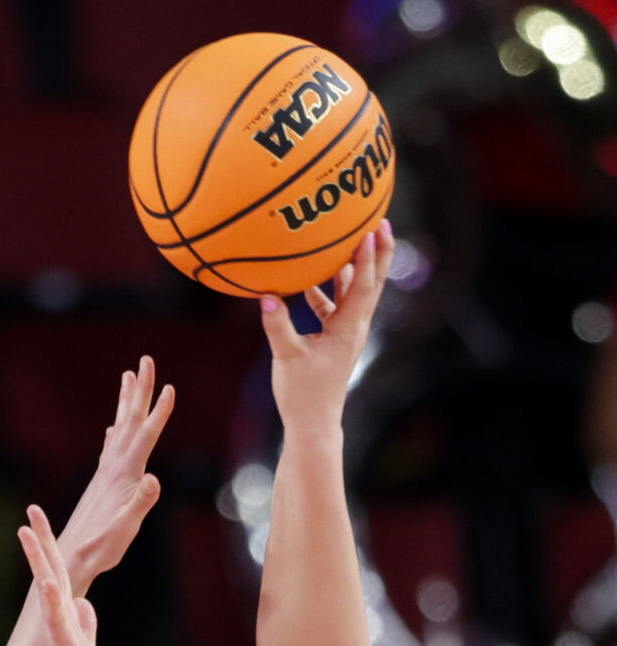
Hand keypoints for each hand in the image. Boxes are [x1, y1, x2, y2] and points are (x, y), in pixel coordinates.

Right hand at [19, 505, 105, 645]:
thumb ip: (85, 626)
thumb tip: (83, 604)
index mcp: (65, 621)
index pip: (58, 577)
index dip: (51, 551)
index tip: (40, 523)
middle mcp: (57, 623)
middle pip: (49, 574)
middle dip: (40, 542)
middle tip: (30, 510)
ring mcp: (59, 635)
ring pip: (48, 591)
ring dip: (38, 561)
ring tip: (27, 532)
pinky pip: (57, 621)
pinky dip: (52, 601)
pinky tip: (47, 582)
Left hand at [56, 355, 174, 593]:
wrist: (73, 557)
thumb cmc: (102, 545)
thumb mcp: (127, 526)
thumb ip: (141, 501)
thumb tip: (154, 480)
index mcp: (123, 473)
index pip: (145, 435)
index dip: (159, 412)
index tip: (170, 387)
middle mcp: (112, 467)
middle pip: (129, 420)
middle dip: (140, 390)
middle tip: (145, 359)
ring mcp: (105, 473)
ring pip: (119, 428)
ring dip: (125, 402)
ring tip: (127, 377)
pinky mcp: (101, 484)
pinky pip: (110, 449)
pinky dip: (115, 433)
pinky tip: (112, 430)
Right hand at [260, 222, 393, 439]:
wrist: (314, 424)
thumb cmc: (303, 395)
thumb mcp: (287, 357)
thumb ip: (277, 325)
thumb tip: (265, 295)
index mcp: (348, 329)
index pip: (362, 285)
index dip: (365, 255)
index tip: (369, 228)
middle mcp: (354, 327)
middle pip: (372, 283)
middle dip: (378, 252)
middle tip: (381, 221)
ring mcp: (346, 334)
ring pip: (355, 292)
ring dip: (354, 267)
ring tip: (352, 239)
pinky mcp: (336, 341)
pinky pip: (335, 307)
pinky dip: (328, 290)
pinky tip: (310, 279)